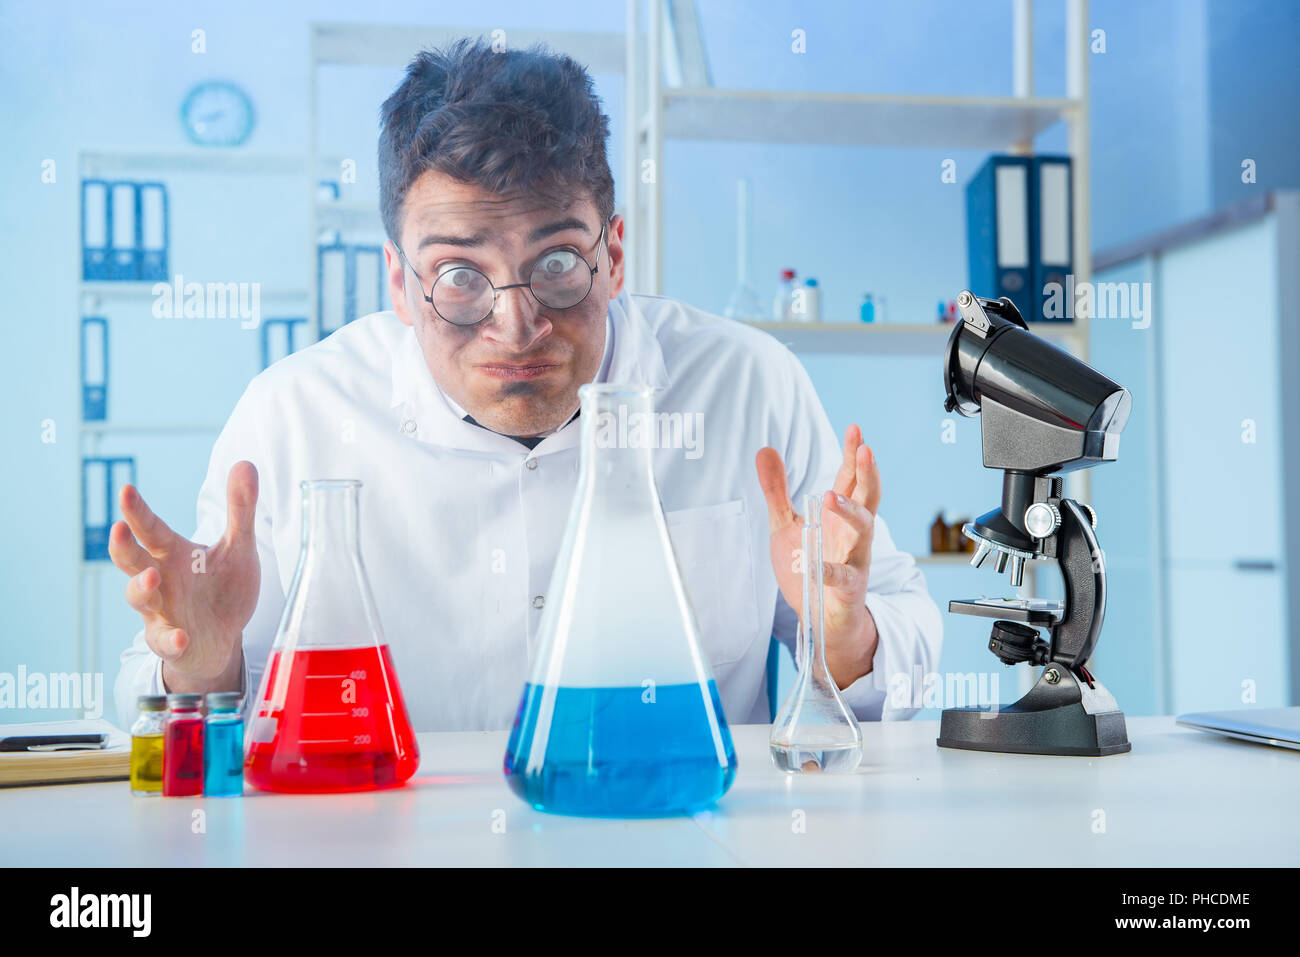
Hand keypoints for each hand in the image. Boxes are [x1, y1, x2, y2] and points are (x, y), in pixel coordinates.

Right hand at [108, 462, 260, 692]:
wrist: (223, 637)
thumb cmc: (223, 588)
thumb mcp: (238, 547)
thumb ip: (240, 509)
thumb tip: (245, 463)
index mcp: (173, 553)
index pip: (151, 529)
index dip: (138, 511)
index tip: (126, 490)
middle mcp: (160, 579)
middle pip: (132, 561)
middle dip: (123, 547)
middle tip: (118, 529)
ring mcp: (160, 611)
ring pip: (139, 599)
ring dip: (141, 588)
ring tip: (153, 577)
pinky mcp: (170, 641)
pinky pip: (164, 642)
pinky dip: (171, 639)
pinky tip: (182, 637)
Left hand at [756, 425, 882, 687]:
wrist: (823, 620)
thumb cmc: (808, 568)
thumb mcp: (786, 525)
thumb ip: (777, 491)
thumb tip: (765, 449)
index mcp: (840, 516)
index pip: (851, 479)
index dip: (853, 454)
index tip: (855, 429)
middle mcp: (853, 533)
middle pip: (868, 498)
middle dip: (867, 473)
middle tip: (865, 449)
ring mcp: (854, 559)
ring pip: (864, 531)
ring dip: (849, 512)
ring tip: (829, 495)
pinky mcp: (847, 587)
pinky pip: (841, 577)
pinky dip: (826, 571)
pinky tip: (810, 565)